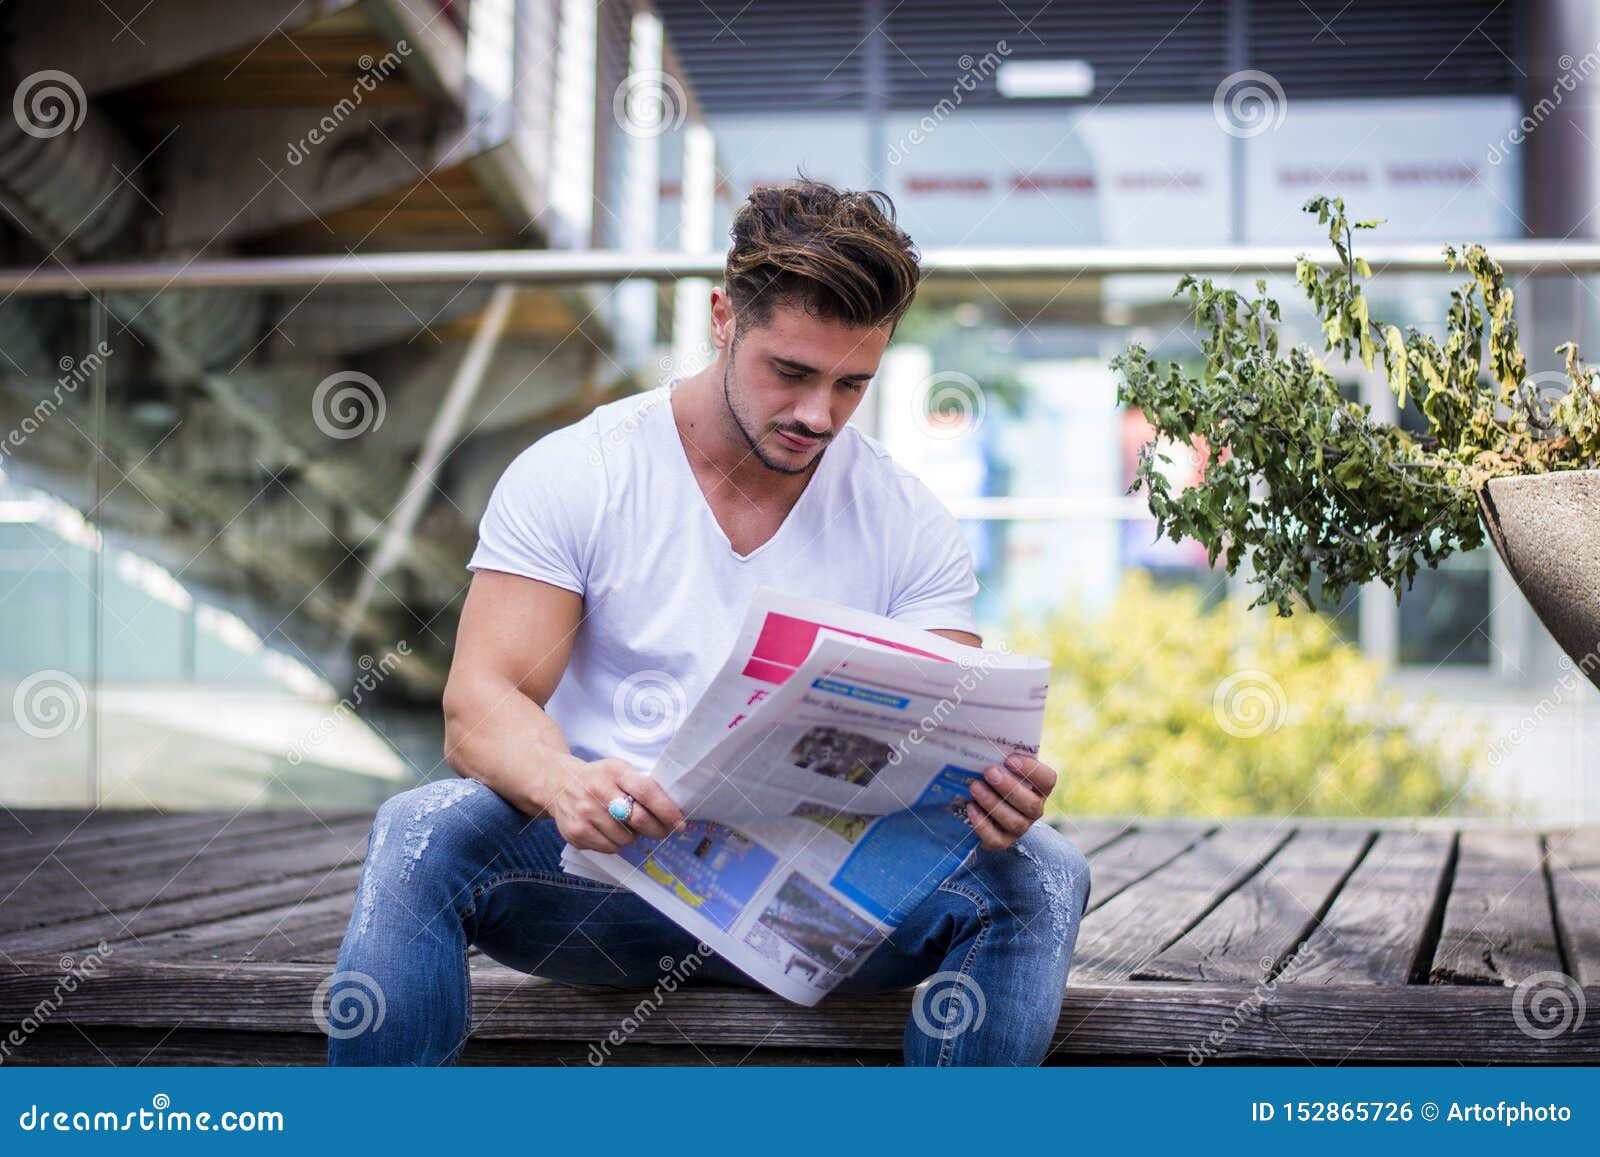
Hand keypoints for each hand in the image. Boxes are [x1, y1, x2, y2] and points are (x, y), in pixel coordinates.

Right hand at [548, 756, 686, 853]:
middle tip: (663, 832)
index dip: (666, 810)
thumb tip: (670, 813)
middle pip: (637, 818)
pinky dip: (617, 844)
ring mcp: (585, 813)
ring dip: (633, 837)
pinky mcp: (575, 832)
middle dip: (656, 829)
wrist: (557, 783)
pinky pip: (609, 848)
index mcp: (614, 771)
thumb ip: (640, 786)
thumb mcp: (618, 770)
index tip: (679, 823)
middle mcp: (598, 791)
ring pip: (624, 838)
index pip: (646, 791)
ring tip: (627, 826)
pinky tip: (611, 832)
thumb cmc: (598, 778)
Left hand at [966, 752, 1056, 850]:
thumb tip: (985, 733)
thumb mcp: (1001, 767)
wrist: (985, 811)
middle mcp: (1034, 809)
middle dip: (1009, 787)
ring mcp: (1020, 828)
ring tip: (975, 787)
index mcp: (1039, 788)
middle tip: (989, 772)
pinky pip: (996, 838)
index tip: (1010, 759)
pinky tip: (971, 808)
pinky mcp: (1003, 842)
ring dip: (993, 803)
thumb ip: (1000, 756)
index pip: (1047, 780)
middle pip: (1030, 803)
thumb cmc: (995, 780)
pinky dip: (982, 824)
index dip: (1032, 770)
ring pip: (1013, 821)